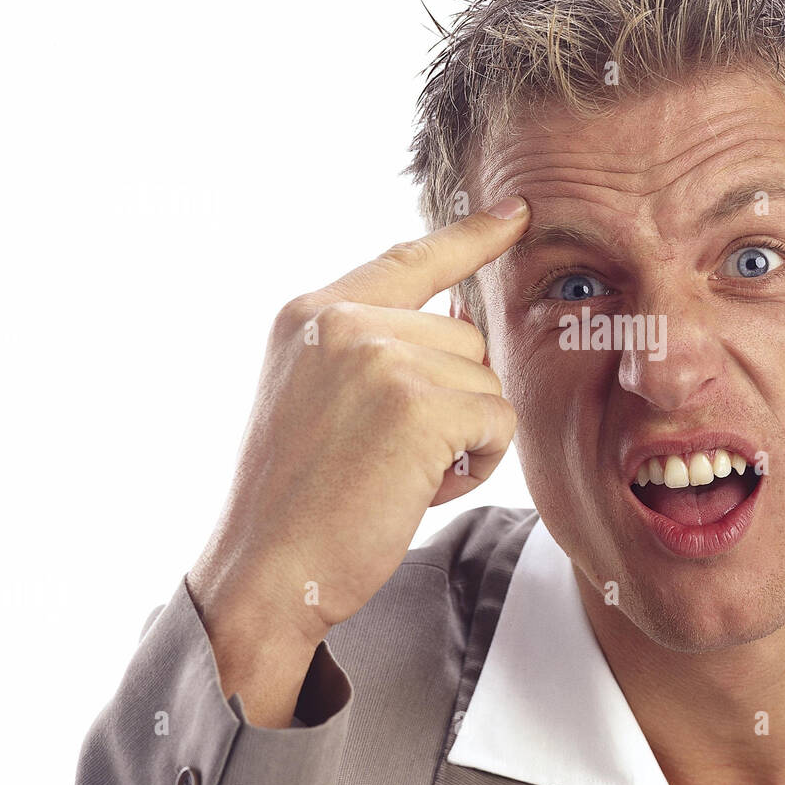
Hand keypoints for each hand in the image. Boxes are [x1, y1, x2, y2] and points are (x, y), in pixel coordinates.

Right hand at [187, 196, 529, 662]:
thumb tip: (463, 314)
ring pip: (486, 379)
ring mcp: (379, 356)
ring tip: (400, 475)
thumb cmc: (297, 499)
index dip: (470, 236)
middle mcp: (342, 320)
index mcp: (311, 313)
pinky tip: (423, 488)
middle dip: (453, 399)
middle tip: (394, 456)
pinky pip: (498, 418)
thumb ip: (377, 346)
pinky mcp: (418, 404)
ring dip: (465, 434)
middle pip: (464, 336)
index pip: (409, 258)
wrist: (266, 571)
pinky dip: (480, 460)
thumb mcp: (317, 395)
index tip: (518, 213)